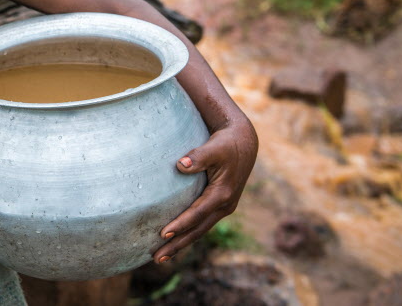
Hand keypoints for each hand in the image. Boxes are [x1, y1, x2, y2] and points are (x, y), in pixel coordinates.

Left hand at [153, 117, 258, 262]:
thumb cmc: (227, 144)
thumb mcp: (214, 147)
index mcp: (222, 194)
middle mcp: (224, 206)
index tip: (162, 234)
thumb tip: (180, 166)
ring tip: (161, 257)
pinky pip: (201, 224)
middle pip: (197, 230)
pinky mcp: (218, 206)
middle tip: (156, 258)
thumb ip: (199, 157)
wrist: (244, 144)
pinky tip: (175, 241)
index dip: (180, 224)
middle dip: (177, 245)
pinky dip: (188, 233)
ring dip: (181, 243)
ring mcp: (222, 208)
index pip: (197, 214)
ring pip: (199, 230)